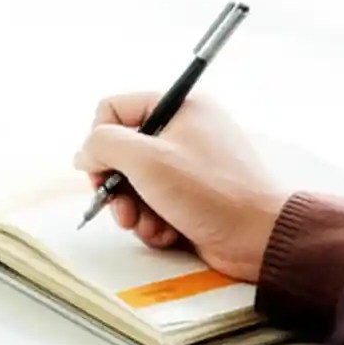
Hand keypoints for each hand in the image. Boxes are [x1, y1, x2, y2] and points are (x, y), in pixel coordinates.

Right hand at [74, 92, 287, 282]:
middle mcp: (183, 131)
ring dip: (133, 210)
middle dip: (116, 186)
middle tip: (120, 207)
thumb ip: (103, 145)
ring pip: (133, 184)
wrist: (259, 238)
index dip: (99, 140)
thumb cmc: (211, 192)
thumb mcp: (146, 160)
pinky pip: (153, 205)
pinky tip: (167, 232)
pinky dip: (153, 222)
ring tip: (147, 224)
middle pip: (120, 152)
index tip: (102, 169)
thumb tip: (84, 153)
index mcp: (179, 107)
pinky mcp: (191, 197)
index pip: (114, 109)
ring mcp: (187, 166)